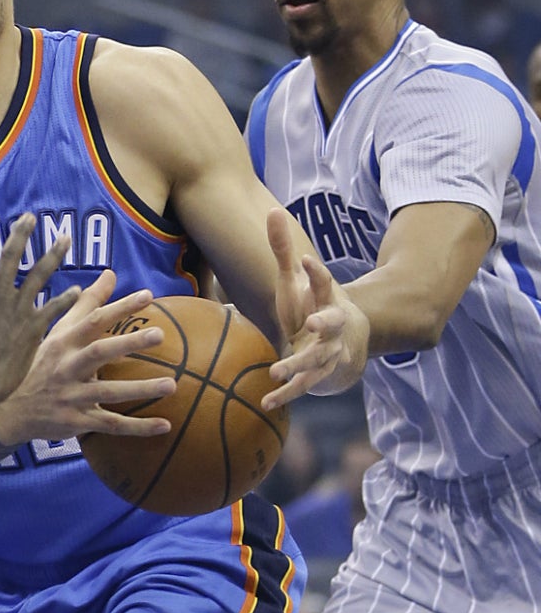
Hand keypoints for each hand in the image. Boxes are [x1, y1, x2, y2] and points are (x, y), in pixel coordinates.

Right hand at [0, 214, 78, 401]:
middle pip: (10, 257)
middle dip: (20, 234)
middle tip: (30, 217)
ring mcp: (17, 312)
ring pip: (39, 275)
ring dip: (52, 254)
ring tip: (64, 238)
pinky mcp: (33, 329)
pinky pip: (53, 309)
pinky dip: (65, 299)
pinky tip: (78, 290)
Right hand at [0, 269, 176, 444]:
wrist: (10, 410)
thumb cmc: (42, 364)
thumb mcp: (59, 332)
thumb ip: (87, 304)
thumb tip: (111, 274)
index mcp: (64, 343)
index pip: (93, 321)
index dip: (119, 308)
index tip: (147, 295)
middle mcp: (67, 368)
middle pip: (99, 353)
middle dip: (128, 343)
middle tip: (159, 334)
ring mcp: (71, 396)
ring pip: (108, 392)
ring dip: (140, 389)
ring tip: (172, 384)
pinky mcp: (77, 421)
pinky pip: (111, 425)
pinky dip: (138, 427)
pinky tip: (166, 425)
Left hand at [262, 208, 369, 409]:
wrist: (345, 345)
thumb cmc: (312, 305)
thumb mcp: (297, 279)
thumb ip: (284, 249)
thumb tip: (273, 210)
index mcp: (328, 300)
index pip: (325, 283)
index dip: (318, 273)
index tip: (308, 261)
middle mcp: (332, 327)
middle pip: (331, 323)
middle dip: (324, 322)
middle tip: (312, 323)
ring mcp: (329, 353)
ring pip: (317, 360)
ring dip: (298, 366)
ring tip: (276, 370)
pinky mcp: (320, 376)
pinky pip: (304, 386)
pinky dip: (286, 395)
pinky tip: (267, 402)